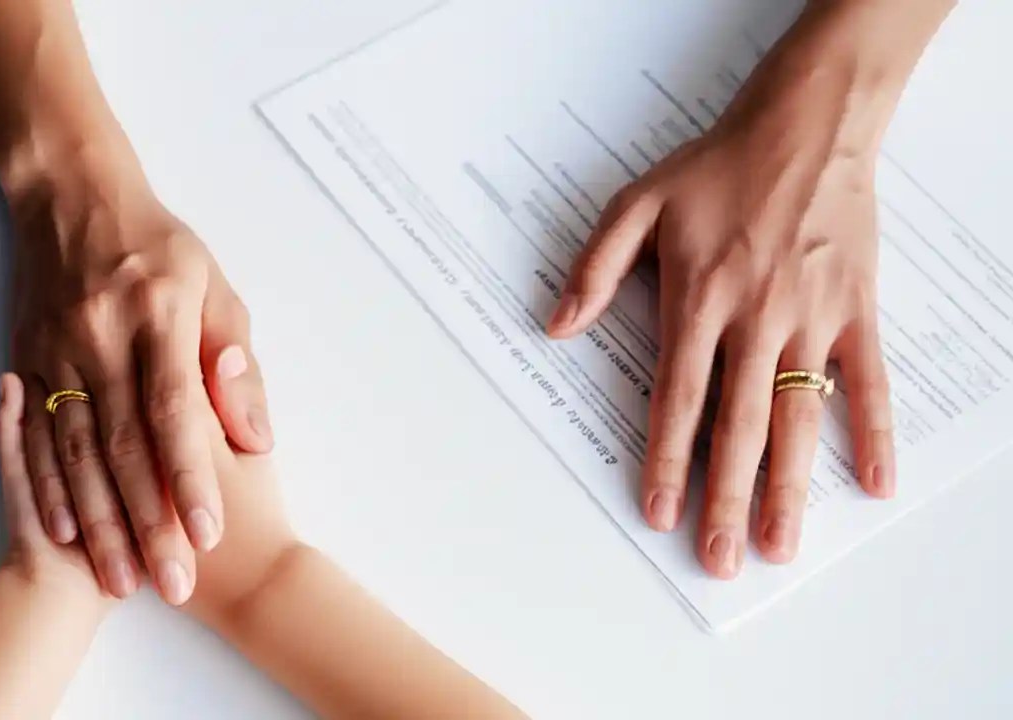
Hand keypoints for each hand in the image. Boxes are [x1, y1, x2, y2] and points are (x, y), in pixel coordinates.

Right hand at [9, 146, 272, 603]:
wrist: (69, 196)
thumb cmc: (156, 245)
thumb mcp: (214, 287)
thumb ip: (235, 364)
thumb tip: (256, 438)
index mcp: (156, 315)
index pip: (174, 410)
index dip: (190, 477)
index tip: (207, 533)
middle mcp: (100, 338)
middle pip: (124, 446)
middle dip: (148, 524)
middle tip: (172, 584)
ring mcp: (56, 351)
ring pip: (76, 453)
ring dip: (99, 523)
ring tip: (121, 580)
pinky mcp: (28, 361)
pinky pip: (36, 438)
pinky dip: (50, 490)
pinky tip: (63, 532)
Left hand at [549, 59, 893, 577]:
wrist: (805, 125)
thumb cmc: (717, 165)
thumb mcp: (635, 202)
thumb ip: (595, 267)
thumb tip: (557, 326)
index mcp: (699, 299)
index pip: (679, 398)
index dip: (667, 460)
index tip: (660, 513)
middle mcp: (756, 318)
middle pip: (738, 424)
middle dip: (726, 496)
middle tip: (720, 557)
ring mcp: (812, 317)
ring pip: (799, 415)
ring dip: (789, 484)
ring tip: (780, 543)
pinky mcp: (856, 309)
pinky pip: (869, 381)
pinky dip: (873, 431)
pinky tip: (872, 482)